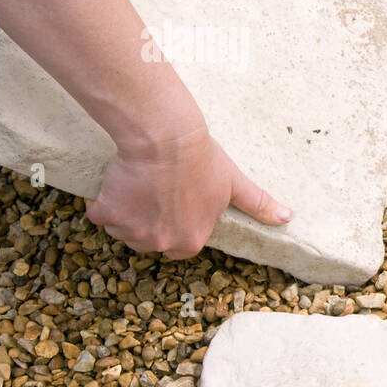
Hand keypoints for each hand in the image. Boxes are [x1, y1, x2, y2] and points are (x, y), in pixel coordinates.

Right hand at [86, 123, 292, 258]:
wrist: (167, 139)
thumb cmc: (204, 159)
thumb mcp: (235, 184)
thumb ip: (259, 205)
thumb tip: (288, 218)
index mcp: (191, 241)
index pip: (178, 247)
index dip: (174, 226)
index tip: (173, 206)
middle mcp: (160, 243)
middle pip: (147, 239)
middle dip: (148, 220)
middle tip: (155, 191)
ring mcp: (132, 232)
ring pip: (121, 228)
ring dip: (125, 210)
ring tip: (140, 183)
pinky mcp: (107, 215)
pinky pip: (98, 213)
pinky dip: (103, 201)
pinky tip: (120, 180)